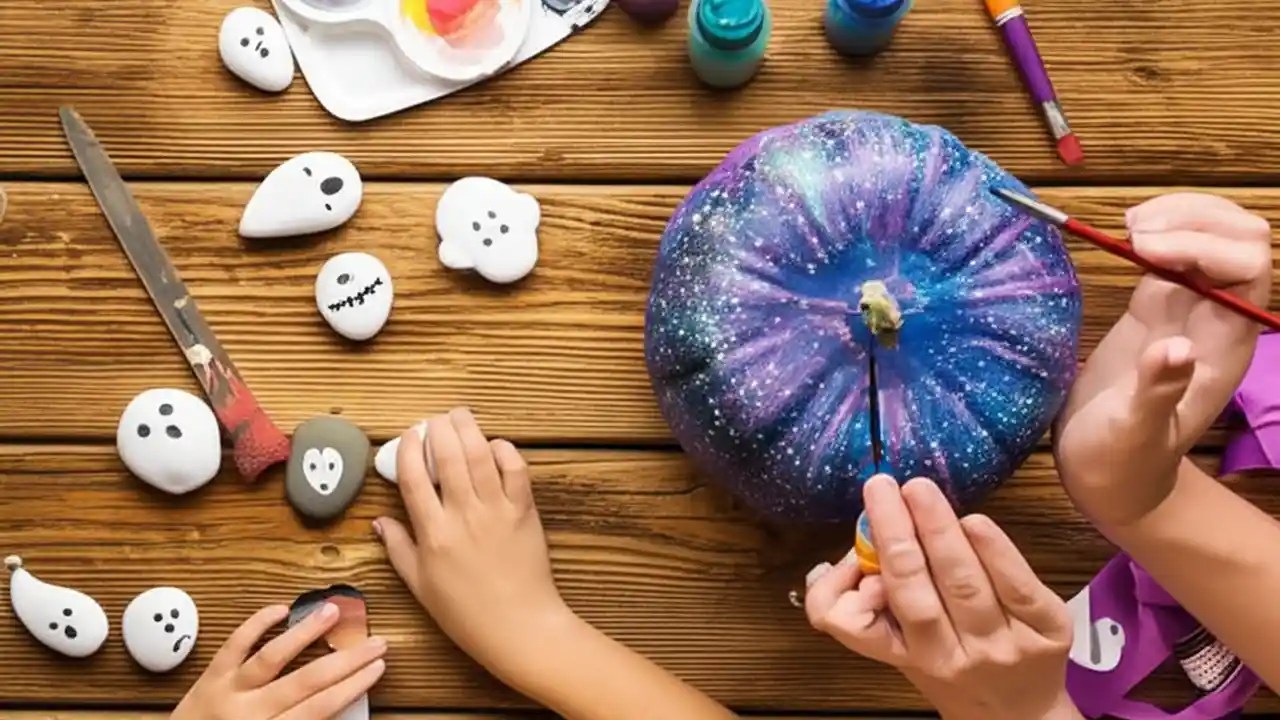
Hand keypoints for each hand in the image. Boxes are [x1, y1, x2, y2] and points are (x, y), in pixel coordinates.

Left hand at [171, 604, 386, 719]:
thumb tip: (334, 706)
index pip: (321, 708)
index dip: (353, 685)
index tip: (377, 667)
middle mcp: (249, 713)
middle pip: (307, 681)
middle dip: (346, 660)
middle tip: (375, 642)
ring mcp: (227, 692)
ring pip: (272, 657)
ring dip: (305, 633)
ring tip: (332, 612)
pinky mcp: (209, 677)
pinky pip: (234, 644)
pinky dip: (257, 623)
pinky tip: (281, 609)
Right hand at [375, 408, 570, 678]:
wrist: (519, 626)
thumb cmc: (465, 612)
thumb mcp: (420, 586)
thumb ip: (399, 548)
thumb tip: (379, 520)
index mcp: (433, 534)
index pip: (414, 479)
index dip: (407, 450)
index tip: (406, 436)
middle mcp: (463, 515)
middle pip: (447, 456)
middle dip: (438, 428)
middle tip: (435, 419)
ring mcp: (496, 510)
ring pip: (480, 454)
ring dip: (468, 428)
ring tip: (459, 415)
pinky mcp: (524, 510)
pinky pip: (516, 469)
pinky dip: (504, 450)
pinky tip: (494, 446)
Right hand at [805, 476, 1078, 719]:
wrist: (1018, 712)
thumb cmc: (951, 662)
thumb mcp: (906, 640)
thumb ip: (882, 594)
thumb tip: (867, 536)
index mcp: (904, 654)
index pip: (856, 627)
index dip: (846, 589)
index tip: (854, 553)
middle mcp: (948, 657)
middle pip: (914, 595)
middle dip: (895, 535)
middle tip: (881, 485)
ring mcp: (1001, 646)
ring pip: (963, 583)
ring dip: (938, 530)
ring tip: (919, 490)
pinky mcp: (1047, 629)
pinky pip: (1016, 583)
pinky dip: (992, 548)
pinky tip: (973, 521)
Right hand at [1054, 193, 1272, 526]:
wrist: (1107, 476)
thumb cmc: (1121, 464)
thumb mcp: (1133, 434)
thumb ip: (1156, 392)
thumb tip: (1175, 348)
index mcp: (1225, 346)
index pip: (1246, 268)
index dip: (1205, 245)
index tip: (1145, 248)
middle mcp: (1216, 319)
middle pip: (1241, 239)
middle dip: (1196, 219)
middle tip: (1135, 230)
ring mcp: (1187, 309)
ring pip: (1211, 236)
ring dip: (1179, 216)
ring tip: (1128, 226)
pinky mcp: (1155, 306)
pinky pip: (1173, 251)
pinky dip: (1154, 230)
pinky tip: (1121, 235)